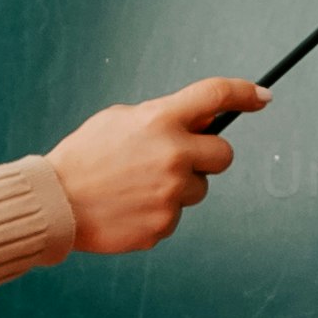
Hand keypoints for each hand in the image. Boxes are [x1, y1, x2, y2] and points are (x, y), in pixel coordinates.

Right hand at [49, 77, 267, 255]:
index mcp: (160, 120)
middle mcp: (173, 155)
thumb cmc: (84, 157)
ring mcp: (171, 193)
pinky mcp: (164, 224)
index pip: (215, 96)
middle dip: (208, 156)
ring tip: (137, 187)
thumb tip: (199, 123)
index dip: (245, 93)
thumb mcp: (119, 120)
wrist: (55, 202)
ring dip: (179, 187)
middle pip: (223, 154)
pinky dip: (158, 212)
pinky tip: (129, 207)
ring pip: (199, 189)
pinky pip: (176, 215)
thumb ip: (161, 118)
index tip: (262, 97)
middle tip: (179, 160)